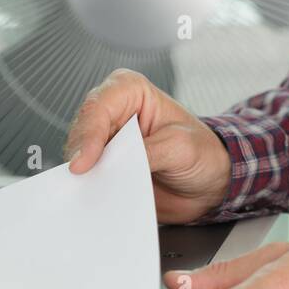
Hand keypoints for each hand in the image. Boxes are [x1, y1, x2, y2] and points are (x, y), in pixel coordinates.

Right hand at [63, 68, 231, 222]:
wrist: (211, 182)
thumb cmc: (202, 152)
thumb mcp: (179, 147)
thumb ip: (146, 153)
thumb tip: (113, 164)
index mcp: (130, 90)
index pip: (98, 108)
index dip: (88, 136)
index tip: (84, 164)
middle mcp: (113, 112)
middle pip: (81, 131)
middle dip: (81, 157)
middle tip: (86, 181)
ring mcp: (106, 140)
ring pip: (78, 156)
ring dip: (84, 176)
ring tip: (93, 191)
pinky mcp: (105, 166)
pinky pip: (87, 178)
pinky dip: (89, 188)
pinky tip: (95, 198)